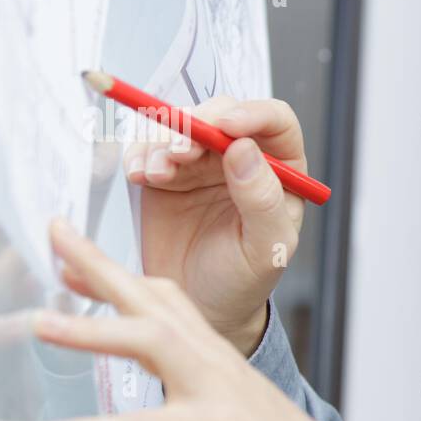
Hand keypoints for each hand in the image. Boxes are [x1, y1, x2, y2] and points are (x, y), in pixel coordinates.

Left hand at [33, 217, 334, 420]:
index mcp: (209, 361)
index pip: (162, 303)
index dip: (116, 278)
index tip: (70, 260)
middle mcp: (212, 364)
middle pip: (153, 301)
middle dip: (102, 267)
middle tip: (56, 235)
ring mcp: (214, 392)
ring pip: (152, 342)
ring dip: (94, 329)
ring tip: (40, 323)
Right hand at [124, 96, 308, 355]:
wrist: (198, 307)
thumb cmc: (242, 281)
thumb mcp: (264, 249)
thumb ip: (261, 201)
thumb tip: (244, 150)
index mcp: (281, 171)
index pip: (276, 121)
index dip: (252, 113)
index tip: (226, 127)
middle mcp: (241, 159)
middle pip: (221, 115)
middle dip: (197, 124)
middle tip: (180, 151)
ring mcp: (201, 164)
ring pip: (182, 126)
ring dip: (164, 140)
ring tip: (156, 172)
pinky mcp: (165, 174)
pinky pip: (149, 147)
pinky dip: (140, 153)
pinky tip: (140, 175)